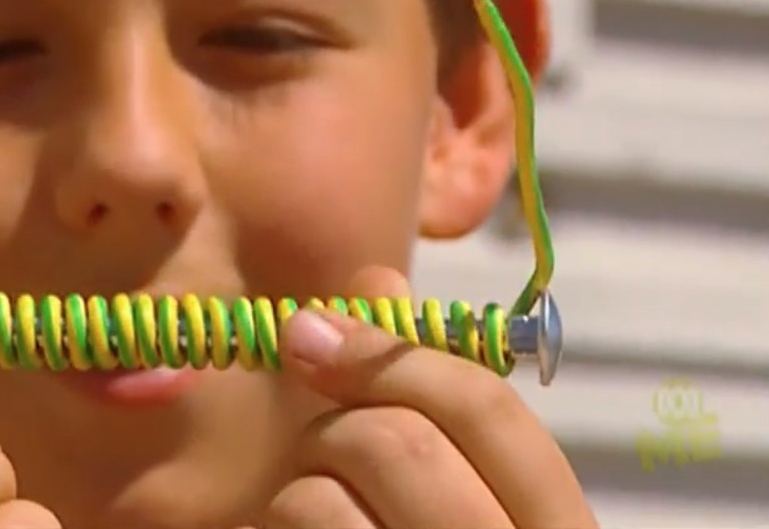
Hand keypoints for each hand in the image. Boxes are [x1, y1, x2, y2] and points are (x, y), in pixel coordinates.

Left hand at [260, 267, 596, 528]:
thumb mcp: (463, 495)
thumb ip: (431, 399)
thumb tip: (376, 282)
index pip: (488, 409)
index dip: (392, 352)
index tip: (317, 329)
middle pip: (394, 443)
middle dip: (336, 427)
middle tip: (325, 449)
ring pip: (317, 495)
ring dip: (298, 493)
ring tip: (322, 524)